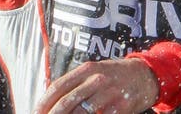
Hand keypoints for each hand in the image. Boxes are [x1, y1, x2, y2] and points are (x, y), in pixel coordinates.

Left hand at [34, 57, 158, 113]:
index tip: (36, 113)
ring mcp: (109, 95)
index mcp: (86, 69)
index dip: (44, 102)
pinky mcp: (121, 108)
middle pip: (67, 102)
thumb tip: (50, 98)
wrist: (144, 75)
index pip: (58, 86)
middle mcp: (96, 80)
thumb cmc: (114, 75)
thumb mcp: (94, 71)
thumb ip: (75, 83)